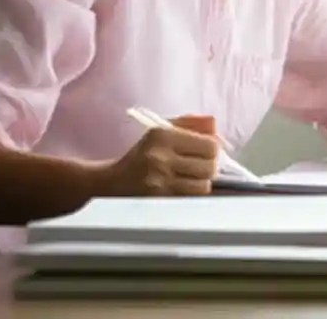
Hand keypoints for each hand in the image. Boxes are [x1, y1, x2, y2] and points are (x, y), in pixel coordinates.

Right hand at [92, 114, 220, 195]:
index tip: (205, 152)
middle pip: (209, 166)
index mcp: (162, 136)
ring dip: (201, 183)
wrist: (111, 184)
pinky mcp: (158, 201)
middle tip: (199, 167)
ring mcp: (159, 182)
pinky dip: (191, 195)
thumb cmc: (143, 155)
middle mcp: (160, 157)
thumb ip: (191, 125)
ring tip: (189, 179)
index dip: (212, 150)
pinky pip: (191, 199)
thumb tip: (214, 124)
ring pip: (203, 186)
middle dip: (209, 167)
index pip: (209, 145)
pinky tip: (181, 189)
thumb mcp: (162, 132)